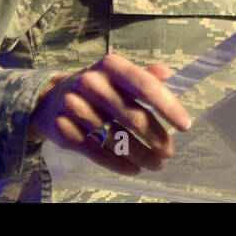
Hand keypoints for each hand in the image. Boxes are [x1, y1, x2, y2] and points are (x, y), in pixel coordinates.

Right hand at [28, 54, 191, 174]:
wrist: (50, 100)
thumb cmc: (96, 87)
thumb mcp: (117, 75)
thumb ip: (144, 75)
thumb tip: (169, 74)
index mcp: (111, 66)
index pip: (145, 86)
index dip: (168, 106)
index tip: (185, 125)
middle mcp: (92, 83)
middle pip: (133, 117)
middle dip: (156, 138)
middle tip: (170, 152)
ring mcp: (75, 106)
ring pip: (116, 138)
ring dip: (141, 155)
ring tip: (157, 164)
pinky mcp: (64, 129)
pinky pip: (97, 152)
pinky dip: (119, 164)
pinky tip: (134, 169)